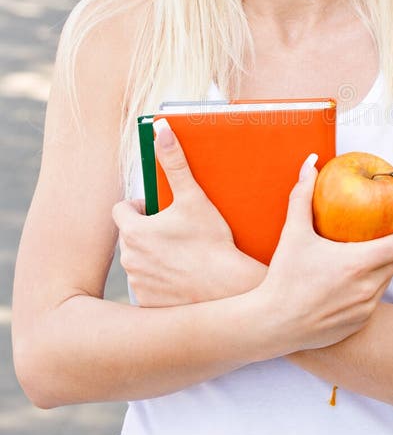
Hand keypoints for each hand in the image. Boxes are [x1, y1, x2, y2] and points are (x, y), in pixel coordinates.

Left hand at [112, 119, 265, 306]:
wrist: (229, 290)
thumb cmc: (213, 242)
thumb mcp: (194, 198)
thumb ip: (175, 162)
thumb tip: (161, 129)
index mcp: (134, 231)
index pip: (121, 210)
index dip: (140, 207)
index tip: (159, 209)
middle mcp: (129, 259)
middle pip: (130, 236)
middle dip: (148, 232)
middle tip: (176, 231)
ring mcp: (138, 284)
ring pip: (139, 262)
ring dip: (153, 257)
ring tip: (182, 255)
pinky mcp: (149, 305)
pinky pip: (149, 288)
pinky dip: (160, 282)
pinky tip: (182, 278)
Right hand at [258, 154, 392, 352]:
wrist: (273, 324)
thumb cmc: (284, 277)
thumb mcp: (293, 233)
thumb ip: (302, 195)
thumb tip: (310, 162)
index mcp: (360, 263)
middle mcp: (369, 287)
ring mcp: (366, 308)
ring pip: (387, 279)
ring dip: (386, 262)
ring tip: (375, 247)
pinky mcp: (359, 323)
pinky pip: (374, 299)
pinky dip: (372, 283)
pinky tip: (357, 275)